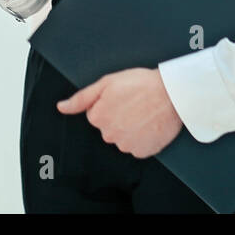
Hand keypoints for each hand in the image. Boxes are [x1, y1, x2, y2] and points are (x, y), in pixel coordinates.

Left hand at [57, 67, 183, 157]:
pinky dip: (143, 137)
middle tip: (134, 103)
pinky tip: (150, 124)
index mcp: (98, 117)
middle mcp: (109, 135)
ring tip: (144, 112)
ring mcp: (127, 145)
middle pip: (109, 128)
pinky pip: (138, 146)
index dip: (109, 104)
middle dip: (119, 117)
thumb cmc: (142, 84)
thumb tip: (62, 107)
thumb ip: (81, 98)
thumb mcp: (107, 83)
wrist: (173, 93)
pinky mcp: (143, 151)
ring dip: (131, 128)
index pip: (97, 115)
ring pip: (123, 138)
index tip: (122, 97)